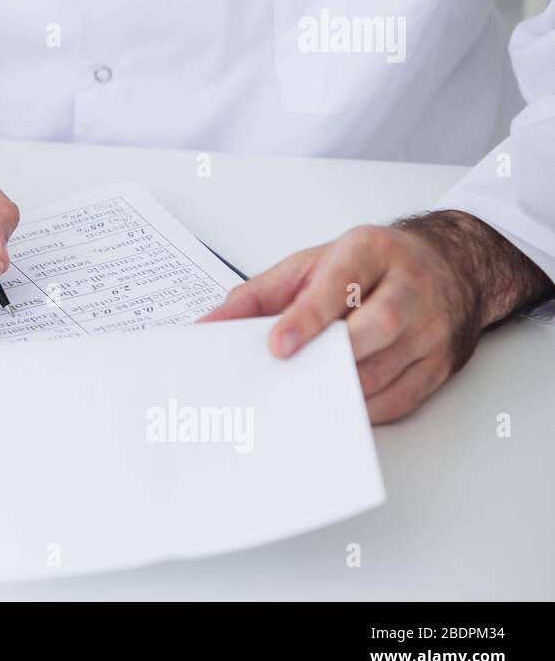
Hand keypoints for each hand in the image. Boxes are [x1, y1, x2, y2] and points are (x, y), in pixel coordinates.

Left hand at [200, 211, 552, 422]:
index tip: (278, 344)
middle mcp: (408, 287)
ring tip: (300, 397)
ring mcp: (431, 327)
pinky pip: (401, 398)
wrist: (449, 265)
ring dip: (340, 389)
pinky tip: (334, 406)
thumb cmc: (369, 265)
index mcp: (370, 252)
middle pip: (376, 328)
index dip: (307, 317)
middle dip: (332, 356)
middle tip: (291, 377)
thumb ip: (259, 294)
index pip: (340, 285)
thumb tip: (212, 325)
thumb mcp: (310, 264)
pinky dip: (364, 408)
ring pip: (386, 368)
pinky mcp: (441, 362)